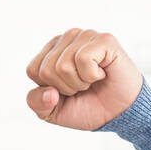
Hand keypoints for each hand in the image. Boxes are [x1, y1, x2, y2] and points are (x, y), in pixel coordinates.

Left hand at [25, 29, 142, 130]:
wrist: (117, 113)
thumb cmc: (86, 107)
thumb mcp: (51, 111)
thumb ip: (36, 102)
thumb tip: (50, 92)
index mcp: (50, 51)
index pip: (33, 70)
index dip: (49, 88)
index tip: (66, 90)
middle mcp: (67, 38)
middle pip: (46, 69)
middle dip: (65, 87)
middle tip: (83, 86)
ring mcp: (86, 36)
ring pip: (63, 65)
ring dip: (79, 83)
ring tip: (92, 80)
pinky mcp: (104, 39)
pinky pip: (83, 60)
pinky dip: (92, 76)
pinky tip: (102, 73)